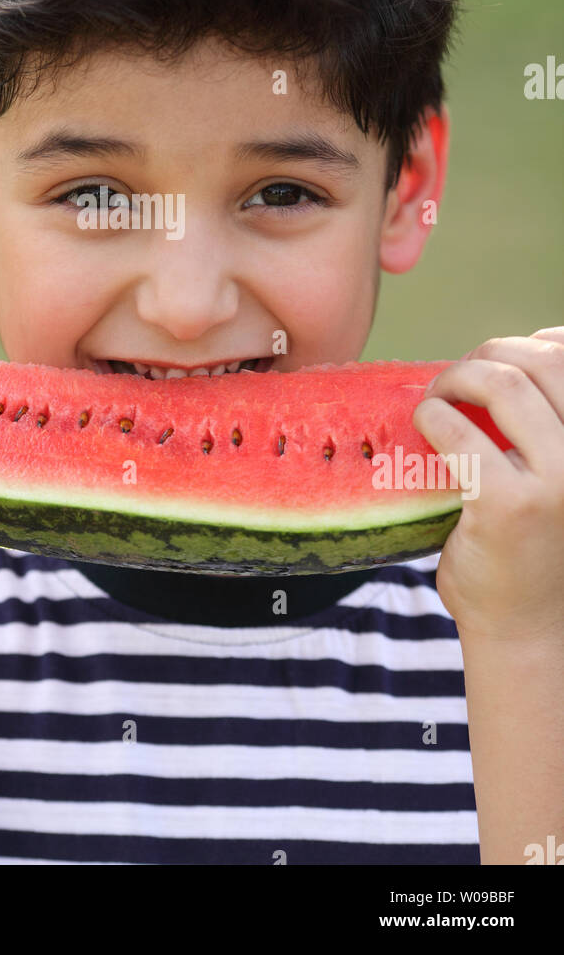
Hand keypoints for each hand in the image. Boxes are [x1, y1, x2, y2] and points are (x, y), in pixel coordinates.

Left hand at [412, 327, 563, 642]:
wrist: (528, 630)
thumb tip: (518, 353)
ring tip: (439, 398)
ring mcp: (560, 482)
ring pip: (504, 383)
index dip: (536, 344)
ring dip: (458, 377)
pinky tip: (424, 427)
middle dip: (490, 353)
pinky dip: (431, 416)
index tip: (500, 359)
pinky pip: (457, 431)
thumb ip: (550, 425)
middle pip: (542, 361)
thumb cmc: (542, 547)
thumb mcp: (563, 475)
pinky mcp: (508, 505)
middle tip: (457, 378)